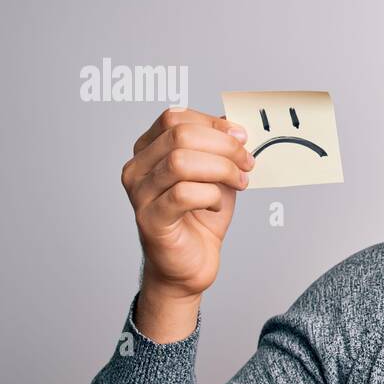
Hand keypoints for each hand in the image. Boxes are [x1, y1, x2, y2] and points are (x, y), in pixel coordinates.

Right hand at [121, 107, 255, 334]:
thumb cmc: (200, 218)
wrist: (190, 265)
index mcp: (148, 151)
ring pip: (181, 162)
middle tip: (247, 161)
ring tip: (239, 182)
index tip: (241, 138)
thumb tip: (236, 127)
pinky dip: (210, 195)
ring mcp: (139, 194)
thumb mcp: (214, 175)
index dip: (213, 124)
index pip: (175, 118)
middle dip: (223, 145)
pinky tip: (217, 205)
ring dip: (221, 169)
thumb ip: (219, 149)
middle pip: (179, 135)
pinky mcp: (151, 219)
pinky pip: (184, 194)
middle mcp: (137, 169)